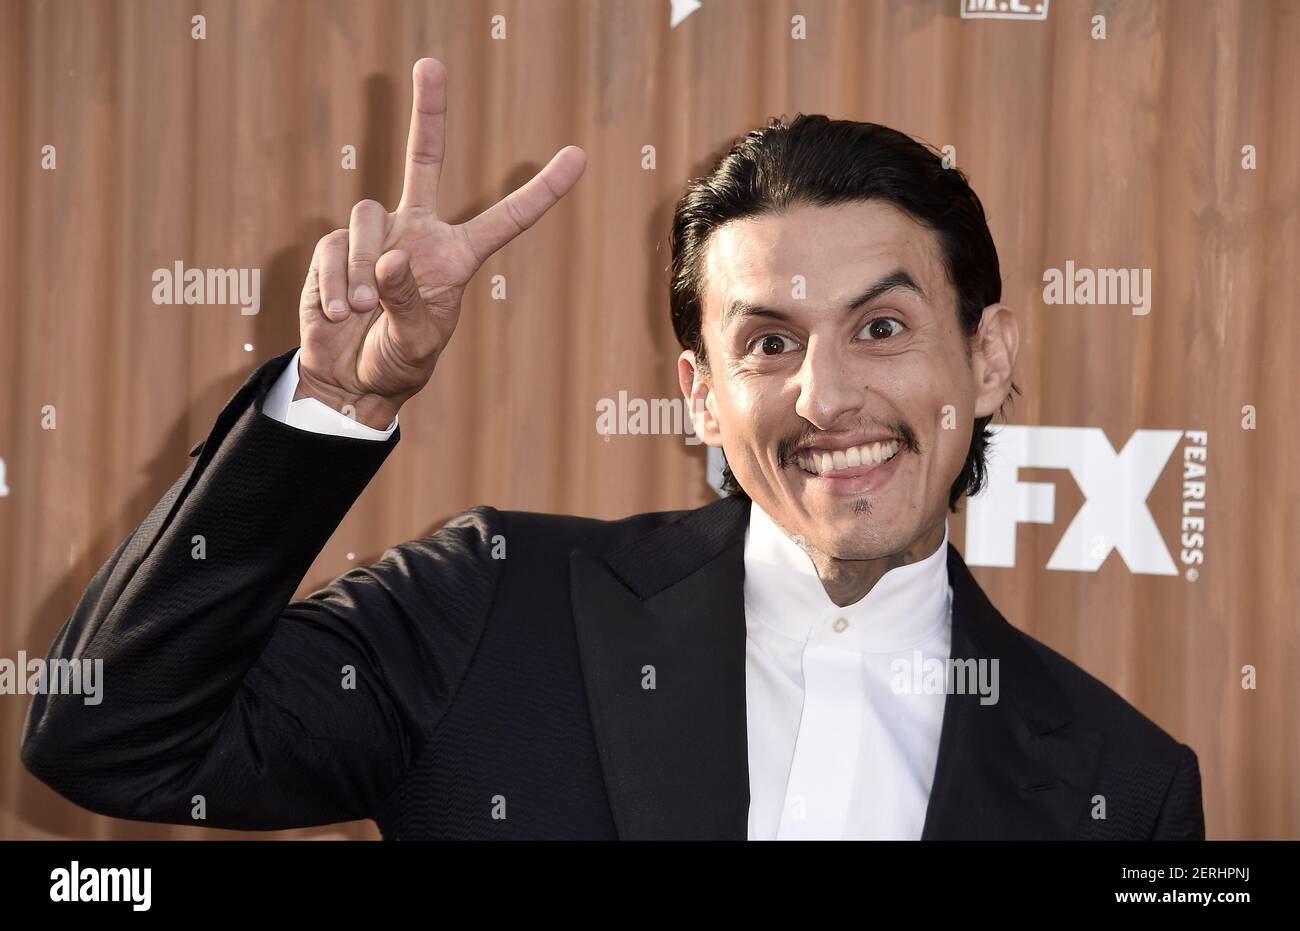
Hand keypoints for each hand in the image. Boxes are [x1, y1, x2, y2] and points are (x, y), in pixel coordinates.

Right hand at [297, 57, 585, 427]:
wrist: (348, 379)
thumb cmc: (397, 361)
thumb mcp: (416, 344)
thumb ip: (409, 304)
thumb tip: (389, 259)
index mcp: (455, 257)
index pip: (505, 219)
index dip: (541, 191)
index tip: (578, 157)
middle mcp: (417, 235)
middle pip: (425, 159)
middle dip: (428, 112)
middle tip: (430, 64)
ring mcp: (375, 236)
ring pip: (365, 215)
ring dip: (362, 267)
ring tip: (361, 309)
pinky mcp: (334, 247)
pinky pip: (332, 247)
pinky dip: (335, 283)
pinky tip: (340, 312)